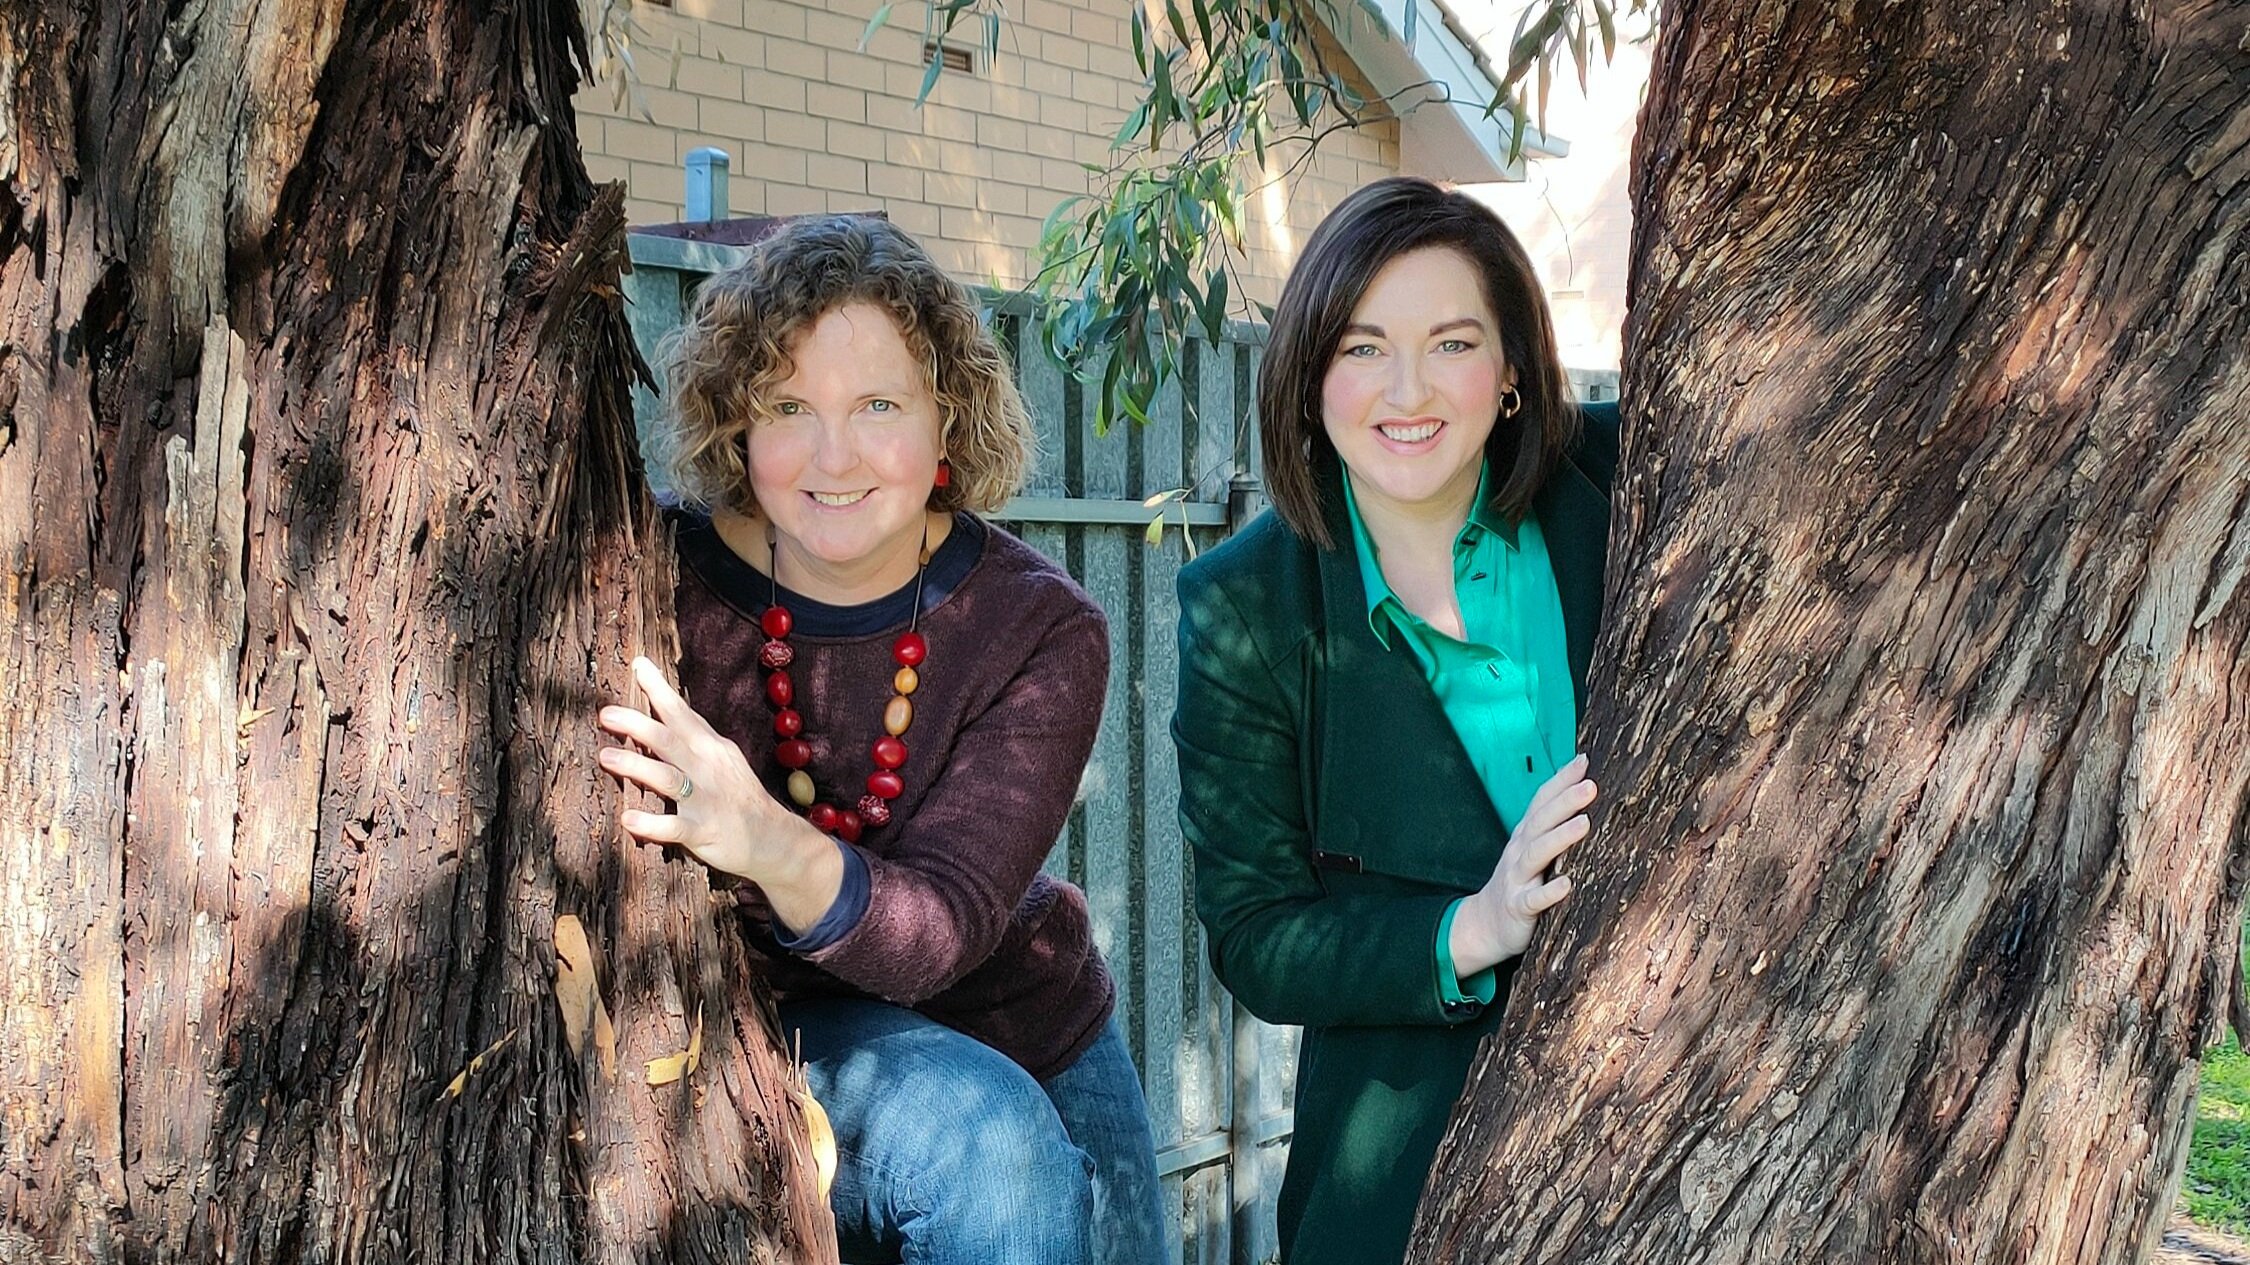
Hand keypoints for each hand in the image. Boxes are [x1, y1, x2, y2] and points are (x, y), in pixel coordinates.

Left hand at [596, 656, 822, 887]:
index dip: (660, 689)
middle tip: (606, 713)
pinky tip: (628, 818)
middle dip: (637, 724)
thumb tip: (667, 710)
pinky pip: (675, 826)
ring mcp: (706, 799)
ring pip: (668, 778)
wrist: (772, 838)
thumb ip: (694, 739)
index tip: (639, 664)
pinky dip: (651, 823)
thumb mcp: (722, 759)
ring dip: (636, 766)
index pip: (682, 713)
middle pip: (670, 740)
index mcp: (710, 748)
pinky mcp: (703, 830)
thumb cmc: (738, 796)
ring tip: (605, 756)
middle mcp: (707, 768)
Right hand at [1451, 753, 1596, 976]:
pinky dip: (1549, 892)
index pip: (1541, 801)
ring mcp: (1517, 878)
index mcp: (1526, 835)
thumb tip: (1585, 796)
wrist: (1486, 925)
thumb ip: (1554, 827)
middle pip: (1541, 821)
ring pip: (1537, 854)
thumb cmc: (1521, 882)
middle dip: (1565, 801)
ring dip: (1560, 837)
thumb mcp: (1533, 850)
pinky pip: (1533, 899)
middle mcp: (1520, 851)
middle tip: (1590, 785)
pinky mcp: (1518, 907)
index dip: (1560, 780)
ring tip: (1584, 824)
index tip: (1584, 760)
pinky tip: (1567, 884)